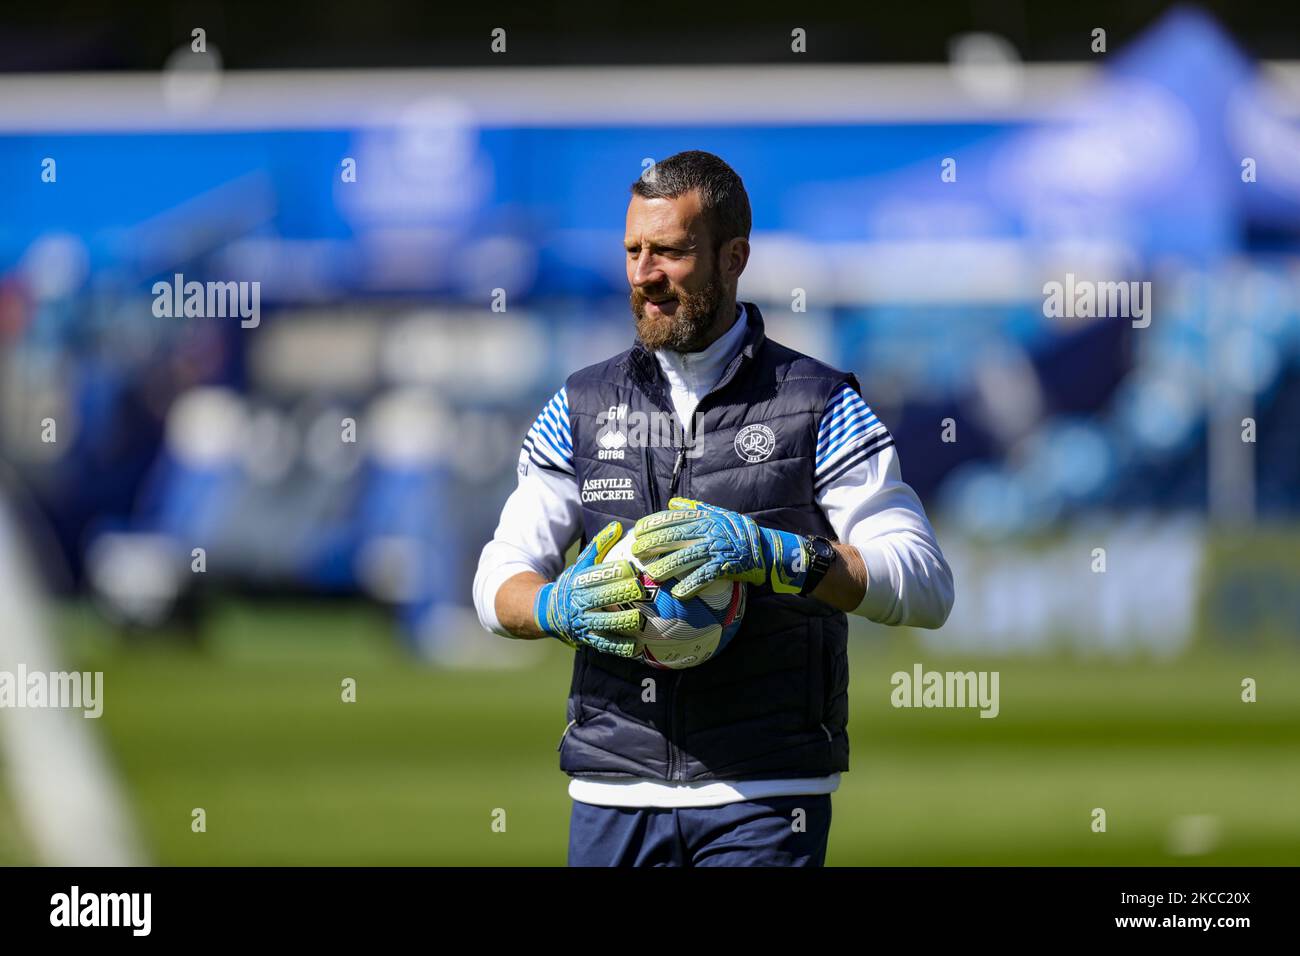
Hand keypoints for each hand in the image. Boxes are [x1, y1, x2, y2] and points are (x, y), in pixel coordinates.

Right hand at [534, 521, 646, 656]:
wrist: (548, 612)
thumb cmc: (573, 584)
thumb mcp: (581, 564)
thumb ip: (599, 546)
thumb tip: (617, 525)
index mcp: (578, 582)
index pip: (596, 575)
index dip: (614, 572)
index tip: (633, 569)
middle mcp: (579, 602)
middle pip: (601, 597)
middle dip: (620, 594)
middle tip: (640, 591)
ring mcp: (583, 623)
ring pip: (603, 623)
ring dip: (622, 622)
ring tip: (640, 620)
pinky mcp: (588, 639)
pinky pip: (605, 645)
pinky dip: (621, 647)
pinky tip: (638, 647)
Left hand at [632, 497, 811, 599]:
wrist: (766, 549)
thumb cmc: (740, 532)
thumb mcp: (719, 514)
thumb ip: (695, 509)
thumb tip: (672, 502)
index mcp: (706, 518)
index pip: (674, 517)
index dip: (654, 523)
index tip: (637, 529)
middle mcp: (709, 531)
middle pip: (675, 536)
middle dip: (653, 544)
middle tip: (635, 551)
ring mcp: (717, 548)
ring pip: (687, 557)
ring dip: (667, 566)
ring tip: (651, 574)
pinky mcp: (726, 566)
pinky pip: (706, 576)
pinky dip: (692, 585)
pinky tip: (678, 594)